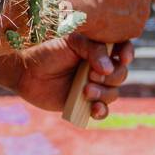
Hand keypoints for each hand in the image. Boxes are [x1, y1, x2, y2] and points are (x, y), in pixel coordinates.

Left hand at [11, 36, 134, 120]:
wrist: (26, 71)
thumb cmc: (48, 51)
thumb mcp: (72, 43)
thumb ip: (93, 50)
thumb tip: (109, 69)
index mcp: (98, 48)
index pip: (123, 49)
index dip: (127, 53)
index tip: (123, 58)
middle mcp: (99, 67)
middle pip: (121, 74)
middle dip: (111, 77)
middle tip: (91, 75)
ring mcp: (93, 86)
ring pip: (113, 93)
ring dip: (104, 94)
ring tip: (85, 91)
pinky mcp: (84, 103)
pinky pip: (102, 111)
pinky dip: (101, 111)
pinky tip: (94, 109)